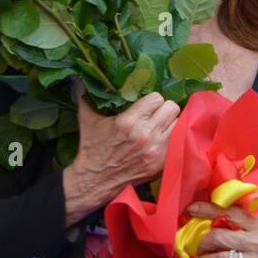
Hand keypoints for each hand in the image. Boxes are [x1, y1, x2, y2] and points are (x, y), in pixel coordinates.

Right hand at [62, 77, 179, 225]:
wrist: (94, 181)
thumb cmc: (92, 148)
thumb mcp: (87, 120)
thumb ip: (84, 95)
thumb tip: (77, 76)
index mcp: (128, 122)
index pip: (156, 98)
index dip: (152, 100)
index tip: (146, 105)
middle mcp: (145, 135)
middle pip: (171, 108)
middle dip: (164, 109)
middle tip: (156, 114)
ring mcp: (156, 151)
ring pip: (179, 123)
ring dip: (171, 123)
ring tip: (161, 125)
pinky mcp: (162, 163)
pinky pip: (179, 142)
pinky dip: (173, 138)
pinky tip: (163, 139)